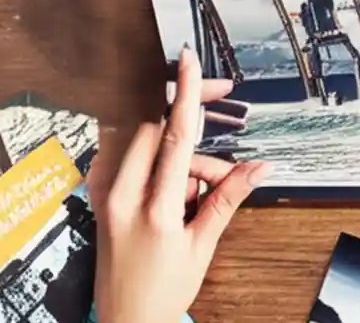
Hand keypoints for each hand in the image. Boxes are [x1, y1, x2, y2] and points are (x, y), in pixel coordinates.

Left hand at [87, 47, 271, 322]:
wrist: (125, 321)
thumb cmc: (162, 290)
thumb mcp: (203, 246)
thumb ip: (228, 198)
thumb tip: (259, 167)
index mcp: (151, 209)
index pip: (173, 137)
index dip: (184, 94)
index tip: (188, 62)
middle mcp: (120, 196)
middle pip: (156, 131)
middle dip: (191, 128)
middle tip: (220, 148)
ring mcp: (105, 195)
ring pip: (145, 144)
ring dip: (177, 154)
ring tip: (199, 193)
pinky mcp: (100, 197)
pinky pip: (132, 159)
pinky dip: (159, 164)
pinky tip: (176, 192)